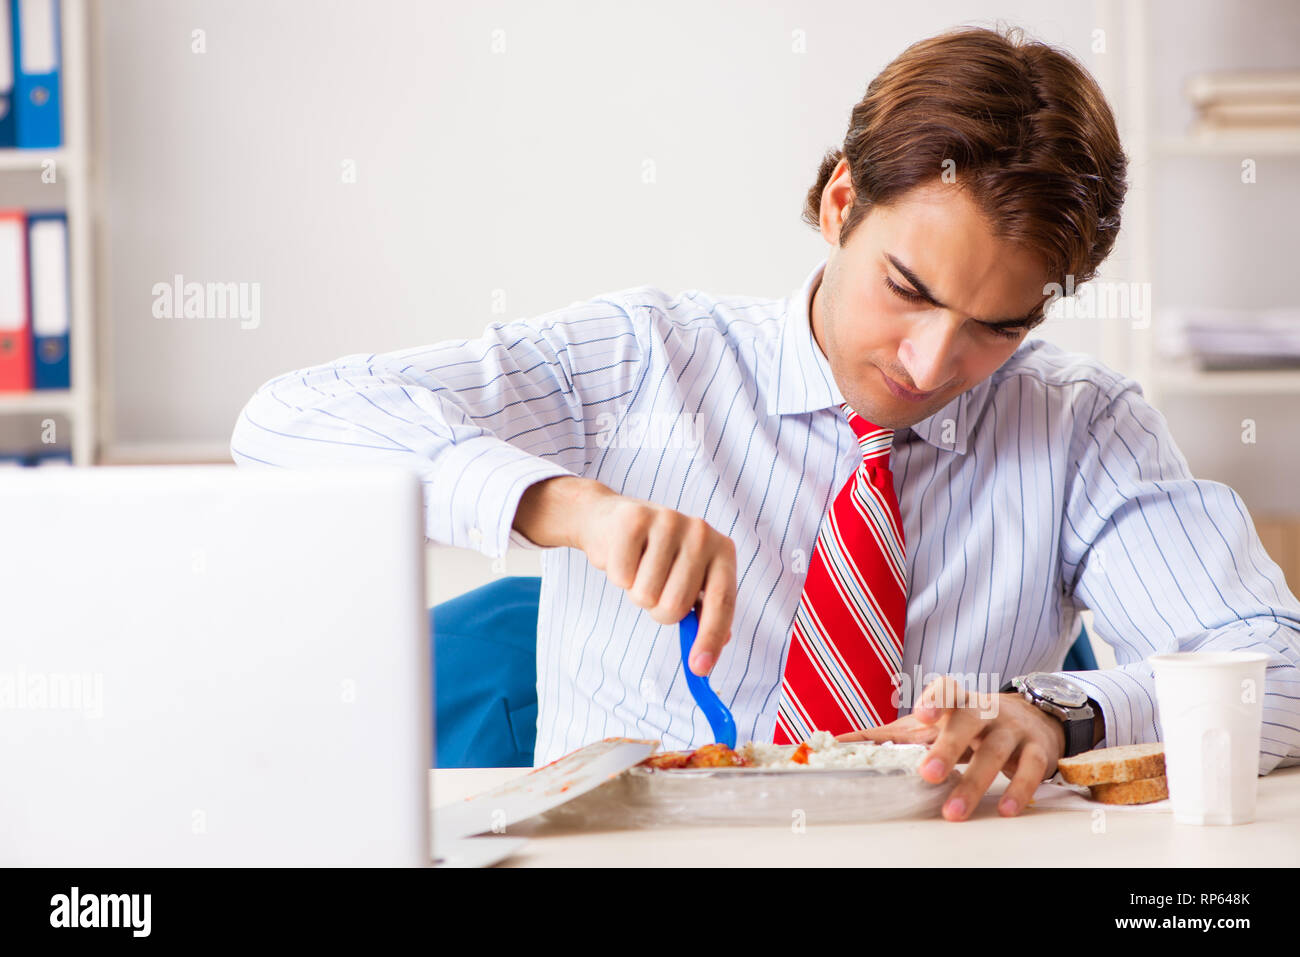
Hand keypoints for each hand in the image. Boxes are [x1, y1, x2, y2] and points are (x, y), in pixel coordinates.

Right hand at [513, 477, 736, 674]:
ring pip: (647, 594)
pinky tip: (623, 557)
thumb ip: (704, 612)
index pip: (722, 603)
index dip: (710, 639)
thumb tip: (710, 654)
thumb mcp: (688, 580)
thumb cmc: (657, 558)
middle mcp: (701, 532)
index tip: (699, 668)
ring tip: (639, 570)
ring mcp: (669, 521)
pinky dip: (618, 576)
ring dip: (637, 593)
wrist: (613, 521)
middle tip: (654, 589)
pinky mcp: (634, 519)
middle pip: (676, 606)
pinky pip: (622, 577)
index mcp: (722, 550)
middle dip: (658, 610)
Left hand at [837, 676, 1065, 820]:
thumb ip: (887, 735)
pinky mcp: (1037, 749)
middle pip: (966, 723)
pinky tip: (1007, 810)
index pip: (945, 690)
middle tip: (928, 774)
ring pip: (997, 752)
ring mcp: (1012, 729)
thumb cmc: (965, 724)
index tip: (921, 714)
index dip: (933, 699)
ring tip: (955, 812)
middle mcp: (984, 710)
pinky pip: (1032, 769)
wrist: (1031, 717)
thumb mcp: (929, 725)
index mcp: (955, 701)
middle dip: (947, 747)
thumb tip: (836, 742)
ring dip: (977, 782)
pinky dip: (1020, 789)